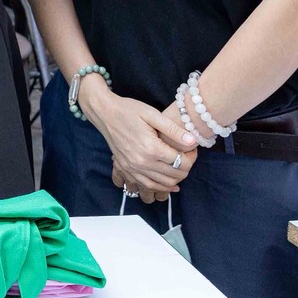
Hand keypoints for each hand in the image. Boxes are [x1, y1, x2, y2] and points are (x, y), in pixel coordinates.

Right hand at [83, 83, 198, 195]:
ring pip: (162, 185)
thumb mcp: (152, 114)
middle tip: (186, 157)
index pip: (181, 163)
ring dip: (175, 180)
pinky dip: (159, 188)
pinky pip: (146, 186)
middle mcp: (142, 162)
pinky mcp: (126, 169)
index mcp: (151, 148)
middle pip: (174, 176)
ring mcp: (132, 168)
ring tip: (178, 168)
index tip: (191, 149)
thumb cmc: (129, 110)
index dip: (191, 157)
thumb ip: (173, 129)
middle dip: (185, 168)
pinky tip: (166, 183)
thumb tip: (193, 142)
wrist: (104, 113)